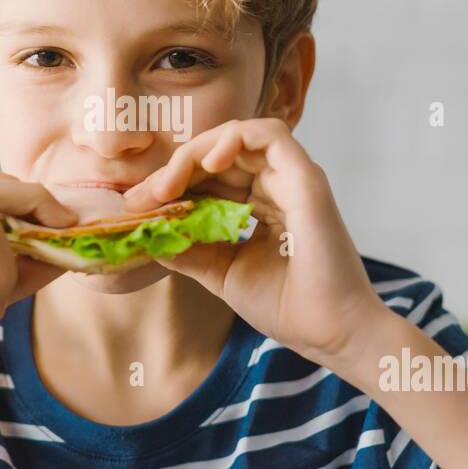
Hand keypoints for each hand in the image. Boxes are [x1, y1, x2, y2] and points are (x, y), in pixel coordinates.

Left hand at [123, 118, 388, 365]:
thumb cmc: (286, 307)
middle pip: (220, 152)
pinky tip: (208, 162)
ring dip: (196, 152)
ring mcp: (294, 178)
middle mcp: (278, 185)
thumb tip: (148, 231)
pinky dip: (234, 138)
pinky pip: (270, 134)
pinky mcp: (306, 179)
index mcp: (263, 204)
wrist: (329, 334)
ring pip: (238, 136)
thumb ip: (188, 247)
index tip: (139, 205)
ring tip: (169, 182)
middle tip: (144, 195)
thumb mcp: (222, 271)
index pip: (212, 175)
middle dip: (177, 168)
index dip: (174, 183)